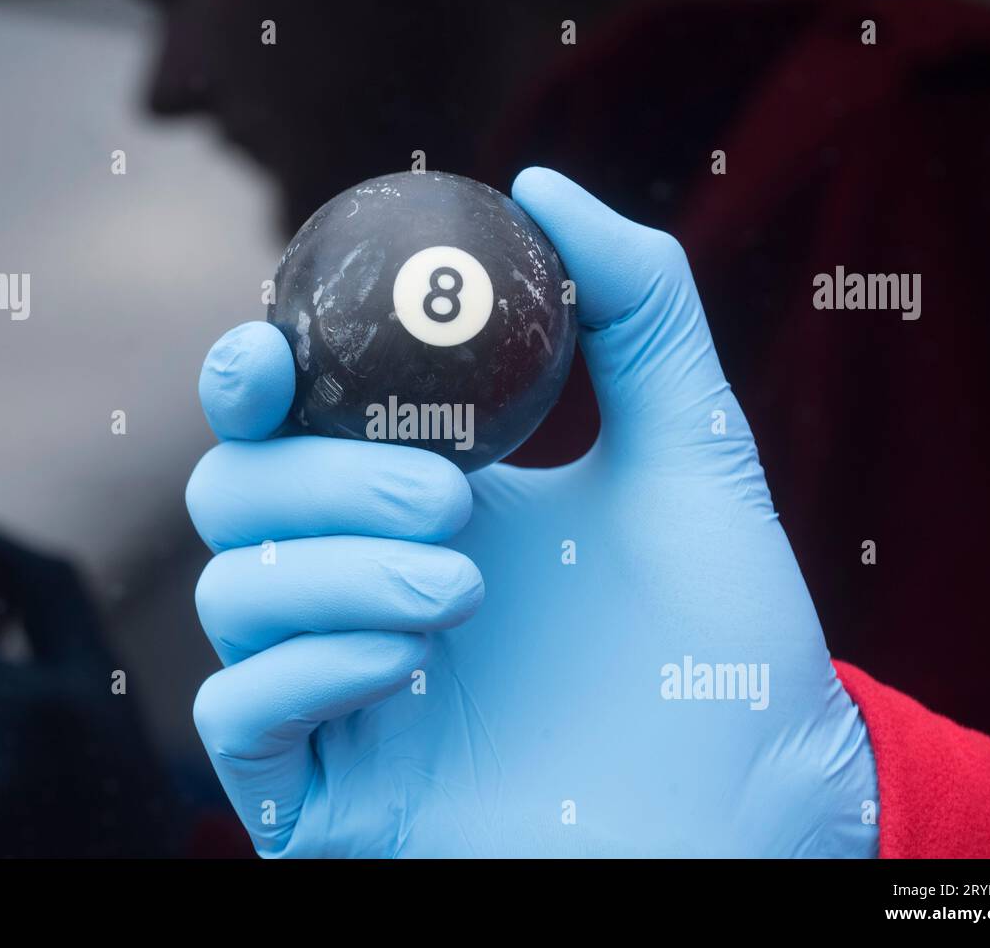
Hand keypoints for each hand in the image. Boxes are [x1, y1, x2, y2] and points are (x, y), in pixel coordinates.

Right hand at [185, 167, 878, 856]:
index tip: (269, 354)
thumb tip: (542, 186)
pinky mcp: (321, 791)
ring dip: (330, 570)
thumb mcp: (692, 450)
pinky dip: (303, 668)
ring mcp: (335, 690)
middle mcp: (361, 585)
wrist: (758, 801)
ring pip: (230, 591)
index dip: (247, 375)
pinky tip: (408, 664)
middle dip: (322, 479)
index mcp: (420, 501)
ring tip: (462, 592)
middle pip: (234, 493)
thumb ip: (636, 308)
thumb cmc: (722, 638)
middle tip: (448, 499)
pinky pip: (236, 711)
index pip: (280, 424)